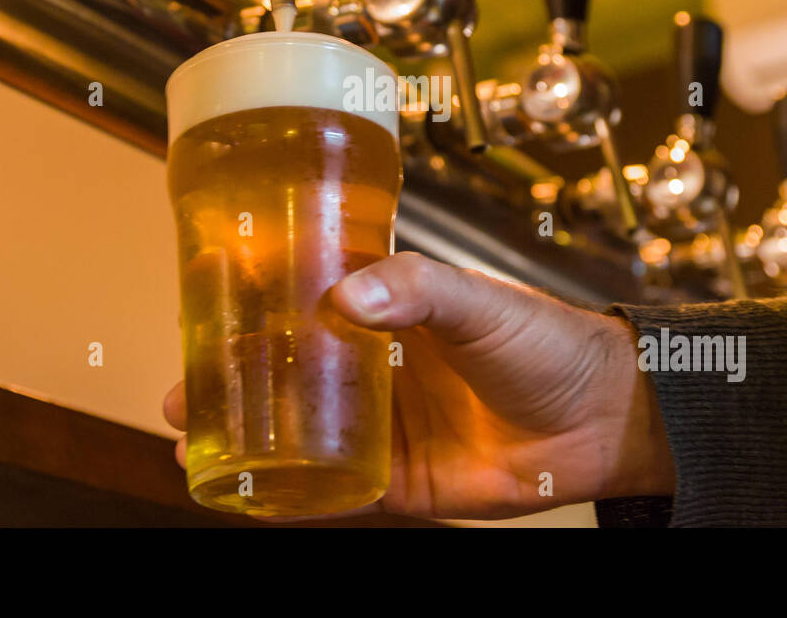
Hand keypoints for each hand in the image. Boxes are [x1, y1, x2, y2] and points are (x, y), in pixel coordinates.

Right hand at [163, 252, 674, 519]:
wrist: (604, 415)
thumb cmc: (545, 340)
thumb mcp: (478, 299)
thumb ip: (418, 290)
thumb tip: (349, 295)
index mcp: (388, 314)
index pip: (305, 303)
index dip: (255, 303)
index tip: (205, 295)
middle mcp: (377, 369)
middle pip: (287, 375)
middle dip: (231, 380)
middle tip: (182, 383)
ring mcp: (384, 428)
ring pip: (299, 435)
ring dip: (246, 438)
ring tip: (192, 435)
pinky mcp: (401, 482)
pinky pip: (337, 492)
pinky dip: (291, 498)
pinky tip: (248, 495)